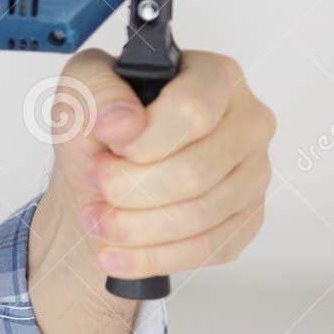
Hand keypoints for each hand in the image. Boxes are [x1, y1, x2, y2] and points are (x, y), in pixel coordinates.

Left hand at [40, 49, 276, 285]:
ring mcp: (253, 174)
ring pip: (200, 215)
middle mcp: (247, 123)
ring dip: (134, 226)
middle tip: (94, 182)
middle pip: (195, 171)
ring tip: (94, 218)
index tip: (107, 146)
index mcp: (215, 77)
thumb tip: (124, 124)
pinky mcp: (246, 220)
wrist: (100, 177)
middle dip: (130, 186)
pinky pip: (207, 249)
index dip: (144, 139)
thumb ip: (97, 92)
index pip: (192, 110)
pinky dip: (152, 256)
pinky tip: (116, 253)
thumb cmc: (98, 125)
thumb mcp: (80, 88)